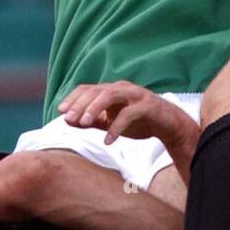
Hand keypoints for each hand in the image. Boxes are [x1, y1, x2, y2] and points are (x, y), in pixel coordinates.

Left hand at [57, 81, 195, 153]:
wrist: (169, 126)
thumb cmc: (138, 123)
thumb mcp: (110, 123)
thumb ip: (92, 121)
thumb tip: (68, 121)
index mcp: (112, 90)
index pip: (88, 89)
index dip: (73, 98)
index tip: (61, 112)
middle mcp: (123, 88)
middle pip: (97, 90)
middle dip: (81, 104)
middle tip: (69, 119)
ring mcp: (136, 95)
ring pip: (111, 95)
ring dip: (95, 108)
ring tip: (84, 124)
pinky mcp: (148, 105)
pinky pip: (129, 113)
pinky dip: (116, 126)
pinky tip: (108, 140)